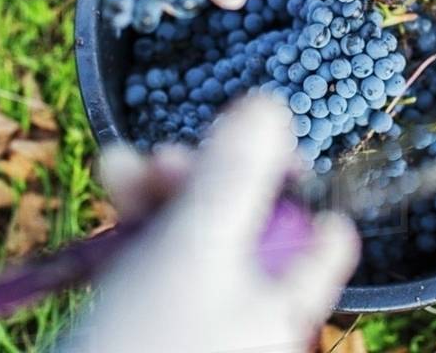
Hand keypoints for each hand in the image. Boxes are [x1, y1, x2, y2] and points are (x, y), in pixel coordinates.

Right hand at [59, 96, 359, 352]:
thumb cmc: (151, 340)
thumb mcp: (195, 247)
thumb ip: (235, 176)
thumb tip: (274, 105)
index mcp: (283, 300)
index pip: (323, 239)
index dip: (302, 185)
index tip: (275, 145)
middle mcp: (249, 308)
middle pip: (245, 220)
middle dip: (203, 175)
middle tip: (167, 155)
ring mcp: (199, 313)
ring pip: (192, 230)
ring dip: (159, 188)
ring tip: (119, 163)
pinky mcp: (152, 318)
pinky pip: (153, 254)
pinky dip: (137, 217)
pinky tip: (112, 178)